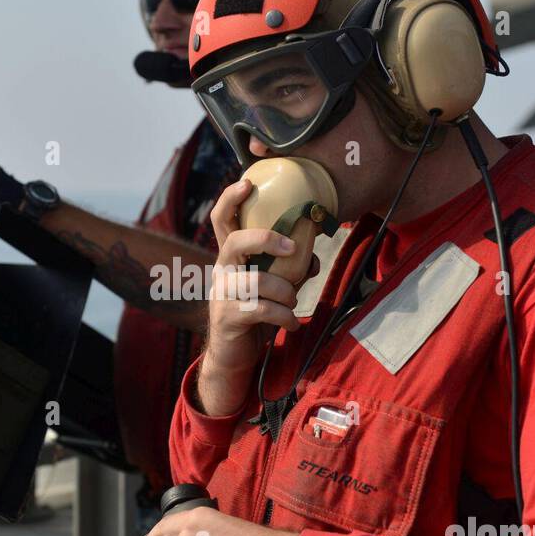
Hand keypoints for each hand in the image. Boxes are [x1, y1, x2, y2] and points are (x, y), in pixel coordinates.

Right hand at [196, 179, 300, 414]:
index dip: (231, 198)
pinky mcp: (228, 317)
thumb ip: (288, 268)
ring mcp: (222, 294)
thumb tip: (313, 255)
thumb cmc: (255, 312)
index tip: (249, 182)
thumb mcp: (272, 286)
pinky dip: (285, 317)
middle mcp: (222, 270)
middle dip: (266, 239)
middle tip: (290, 247)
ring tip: (292, 304)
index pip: (222, 220)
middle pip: (235, 241)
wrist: (233, 353)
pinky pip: (263, 310)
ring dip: (285, 292)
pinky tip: (292, 324)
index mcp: (231, 258)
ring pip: (257, 281)